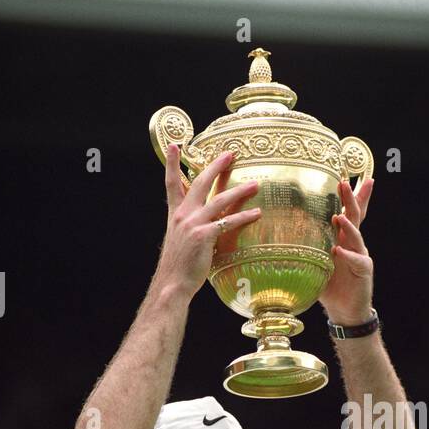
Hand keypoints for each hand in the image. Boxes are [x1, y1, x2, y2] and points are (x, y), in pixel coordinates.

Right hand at [154, 144, 261, 297]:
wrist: (173, 283)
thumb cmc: (180, 265)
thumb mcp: (182, 239)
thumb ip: (192, 226)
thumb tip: (208, 221)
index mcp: (176, 214)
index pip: (172, 183)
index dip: (171, 164)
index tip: (174, 145)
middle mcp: (183, 215)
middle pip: (200, 183)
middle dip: (216, 166)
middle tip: (230, 154)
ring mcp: (193, 224)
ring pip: (219, 201)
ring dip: (239, 191)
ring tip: (255, 184)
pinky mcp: (203, 236)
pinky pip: (228, 222)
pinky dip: (244, 217)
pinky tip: (257, 213)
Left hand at [318, 177, 374, 325]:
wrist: (346, 309)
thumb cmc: (330, 284)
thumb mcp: (316, 262)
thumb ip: (306, 248)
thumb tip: (277, 236)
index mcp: (343, 238)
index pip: (348, 212)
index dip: (350, 195)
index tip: (346, 176)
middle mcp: (353, 243)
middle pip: (354, 216)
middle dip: (350, 198)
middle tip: (343, 183)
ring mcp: (360, 255)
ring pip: (357, 235)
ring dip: (348, 225)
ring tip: (338, 216)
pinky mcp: (363, 271)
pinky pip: (357, 260)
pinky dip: (348, 255)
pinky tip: (340, 249)